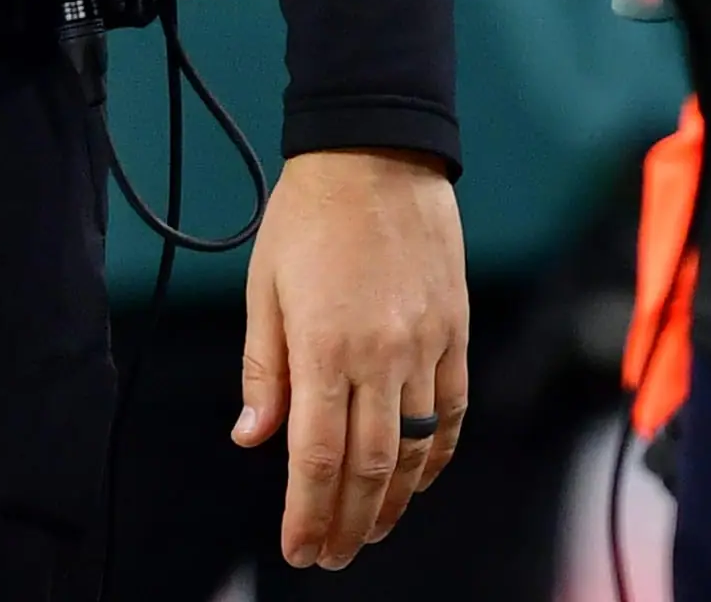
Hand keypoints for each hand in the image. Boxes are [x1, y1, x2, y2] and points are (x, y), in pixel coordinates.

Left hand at [235, 147, 466, 568]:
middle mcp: (380, 355)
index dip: (308, 512)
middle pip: (371, 466)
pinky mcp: (457, 334)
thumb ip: (263, 369)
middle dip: (349, 522)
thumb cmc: (308, 216)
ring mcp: (426, 347)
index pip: (317, 455)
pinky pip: (453, 413)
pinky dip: (437, 456)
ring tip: (371, 532)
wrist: (377, 153)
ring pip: (417, 449)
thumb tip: (253, 438)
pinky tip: (419, 480)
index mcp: (324, 346)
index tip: (299, 549)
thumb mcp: (264, 287)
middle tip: (332, 557)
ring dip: (395, 502)